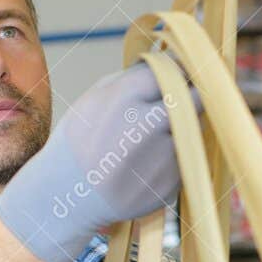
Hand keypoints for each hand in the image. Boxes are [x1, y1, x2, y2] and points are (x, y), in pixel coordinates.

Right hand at [0, 64, 186, 261]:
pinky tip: (145, 167)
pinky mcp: (171, 184)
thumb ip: (134, 79)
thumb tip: (174, 64)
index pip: (174, 70)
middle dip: (192, 97)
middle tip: (184, 101)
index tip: (182, 75)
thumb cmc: (80, 141)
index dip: (180, 72)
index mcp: (125, 96)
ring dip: (180, 130)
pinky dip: (173, 160)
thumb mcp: (95, 99)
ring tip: (148, 143)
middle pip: (195, 98)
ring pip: (193, 131)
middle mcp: (148, 124)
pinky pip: (186, 161)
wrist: (66, 197)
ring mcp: (162, 157)